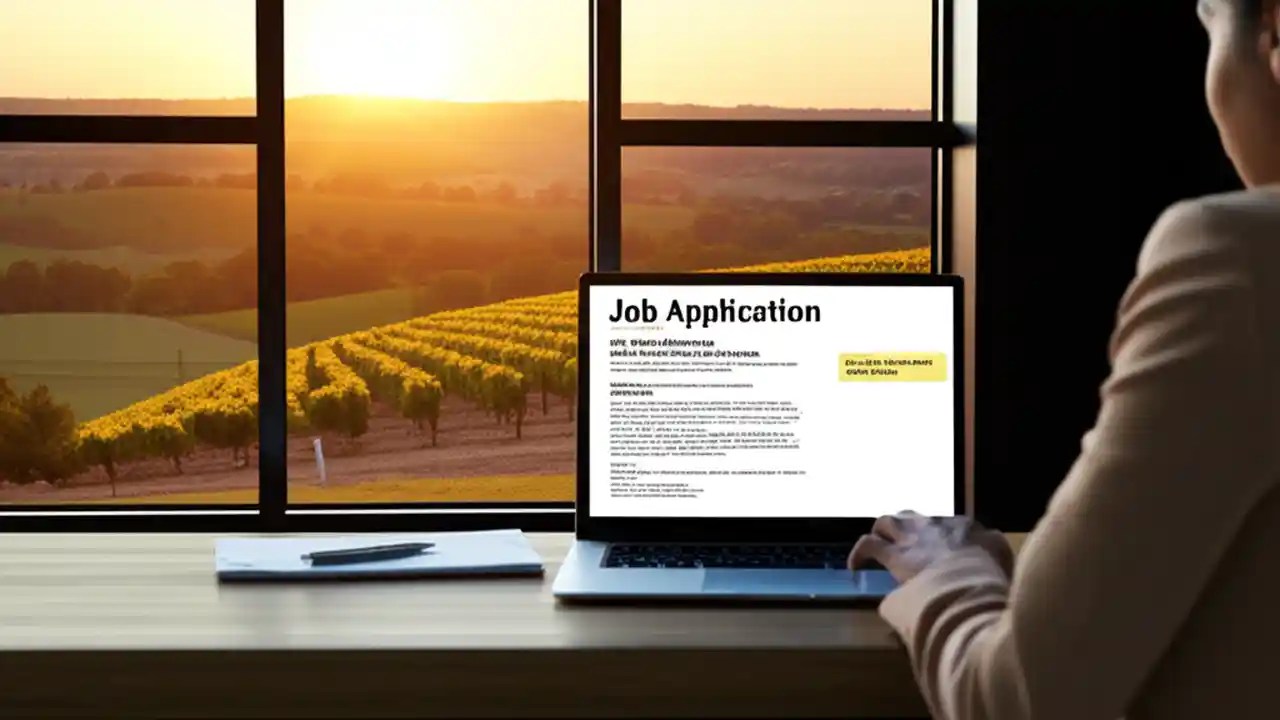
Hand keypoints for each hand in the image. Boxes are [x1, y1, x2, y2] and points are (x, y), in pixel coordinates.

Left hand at [848, 511, 1013, 584]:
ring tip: (882, 546)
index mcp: (967, 527)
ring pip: (889, 522)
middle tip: (907, 545)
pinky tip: (855, 565)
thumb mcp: (1005, 563)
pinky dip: (860, 553)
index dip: (943, 540)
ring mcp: (913, 536)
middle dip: (908, 528)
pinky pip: (869, 545)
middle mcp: (936, 524)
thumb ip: (997, 557)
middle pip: (916, 518)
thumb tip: (994, 561)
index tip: (942, 555)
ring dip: (884, 533)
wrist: (970, 584)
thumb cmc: (991, 579)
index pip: (951, 526)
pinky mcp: (894, 554)